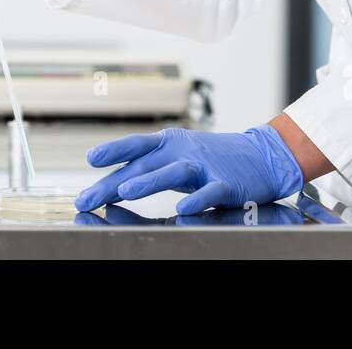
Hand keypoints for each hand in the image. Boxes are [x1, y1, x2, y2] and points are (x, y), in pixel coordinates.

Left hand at [74, 126, 304, 215]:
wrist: (262, 156)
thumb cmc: (213, 159)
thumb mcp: (178, 158)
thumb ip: (149, 171)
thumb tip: (110, 186)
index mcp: (169, 144)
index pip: (136, 147)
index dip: (113, 151)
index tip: (91, 159)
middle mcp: (183, 151)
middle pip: (144, 165)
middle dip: (113, 183)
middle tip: (89, 198)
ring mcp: (205, 165)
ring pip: (174, 172)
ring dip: (149, 182)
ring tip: (125, 191)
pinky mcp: (227, 183)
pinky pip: (210, 191)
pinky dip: (197, 198)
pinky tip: (183, 208)